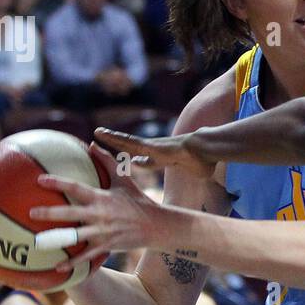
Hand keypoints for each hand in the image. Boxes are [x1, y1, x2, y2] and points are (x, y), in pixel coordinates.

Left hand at [31, 143, 174, 270]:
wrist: (156, 225)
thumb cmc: (137, 200)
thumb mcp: (124, 179)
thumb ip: (107, 161)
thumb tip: (92, 143)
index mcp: (101, 198)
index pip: (76, 188)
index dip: (58, 183)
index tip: (40, 180)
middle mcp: (100, 215)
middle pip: (70, 213)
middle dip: (49, 213)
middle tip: (31, 212)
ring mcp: (102, 232)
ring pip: (75, 237)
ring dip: (56, 240)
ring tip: (36, 242)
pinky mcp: (106, 246)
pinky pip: (86, 256)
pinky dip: (72, 263)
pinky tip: (57, 268)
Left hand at [93, 126, 218, 176]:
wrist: (206, 152)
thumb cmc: (205, 162)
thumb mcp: (196, 171)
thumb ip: (194, 171)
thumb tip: (205, 172)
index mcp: (164, 159)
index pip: (147, 161)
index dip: (139, 161)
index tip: (132, 162)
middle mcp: (155, 151)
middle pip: (132, 149)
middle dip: (119, 147)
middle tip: (105, 144)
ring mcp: (151, 147)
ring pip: (127, 142)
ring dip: (112, 138)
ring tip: (98, 132)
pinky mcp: (149, 145)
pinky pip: (127, 141)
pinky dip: (114, 137)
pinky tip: (104, 134)